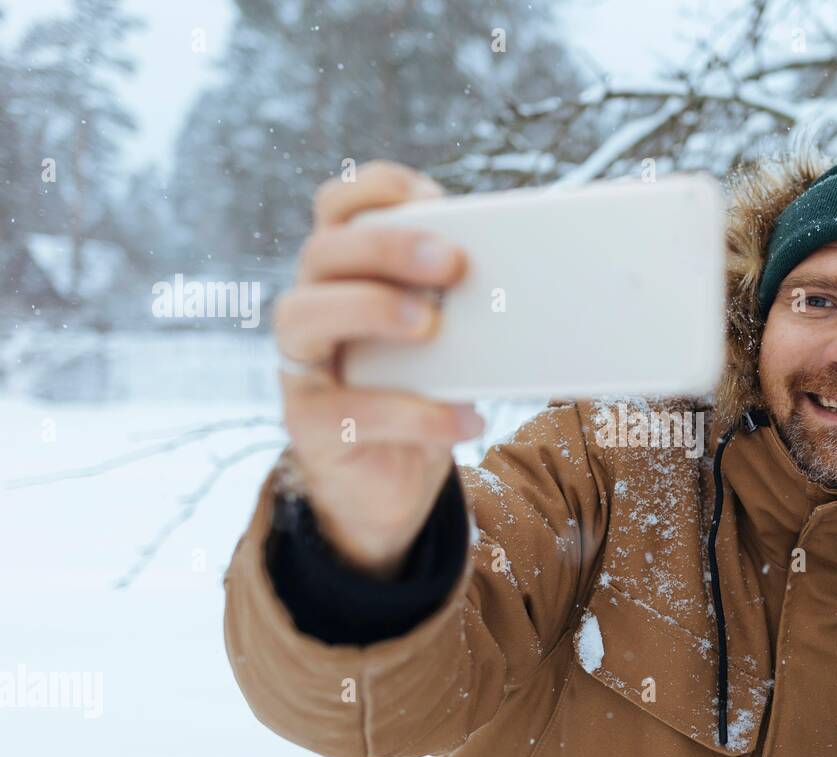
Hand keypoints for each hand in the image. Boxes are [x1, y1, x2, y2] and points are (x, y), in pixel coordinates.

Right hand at [274, 160, 483, 578]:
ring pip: (304, 315)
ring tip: (431, 326)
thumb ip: (460, 305)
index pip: (338, 207)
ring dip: (371, 309)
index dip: (377, 190)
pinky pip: (351, 411)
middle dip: (387, 245)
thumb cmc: (423, 393)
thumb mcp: (446, 342)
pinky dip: (414, 414)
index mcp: (344, 274)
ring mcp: (301, 366)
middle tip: (452, 261)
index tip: (432, 195)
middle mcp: (311, 308)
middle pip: (324, 251)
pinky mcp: (309, 424)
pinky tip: (465, 419)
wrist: (391, 484)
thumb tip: (533, 280)